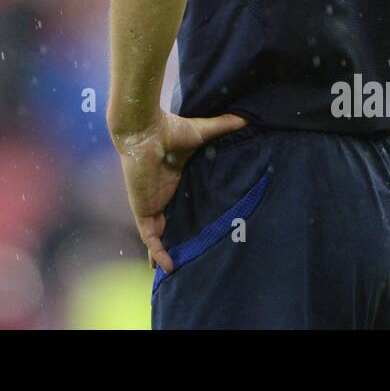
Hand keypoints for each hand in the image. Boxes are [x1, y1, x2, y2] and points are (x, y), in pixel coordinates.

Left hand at [111, 111, 248, 272]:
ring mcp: (151, 204)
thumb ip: (222, 126)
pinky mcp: (143, 210)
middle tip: (192, 258)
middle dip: (176, 241)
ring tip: (178, 273)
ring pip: (157, 236)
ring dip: (164, 252)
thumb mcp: (202, 132)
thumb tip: (245, 117)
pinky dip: (157, 251)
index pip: (181, 205)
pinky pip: (150, 237)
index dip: (189, 218)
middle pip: (169, 224)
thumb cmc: (170, 128)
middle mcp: (162, 195)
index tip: (203, 230)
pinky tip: (167, 267)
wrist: (145, 130)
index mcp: (174, 181)